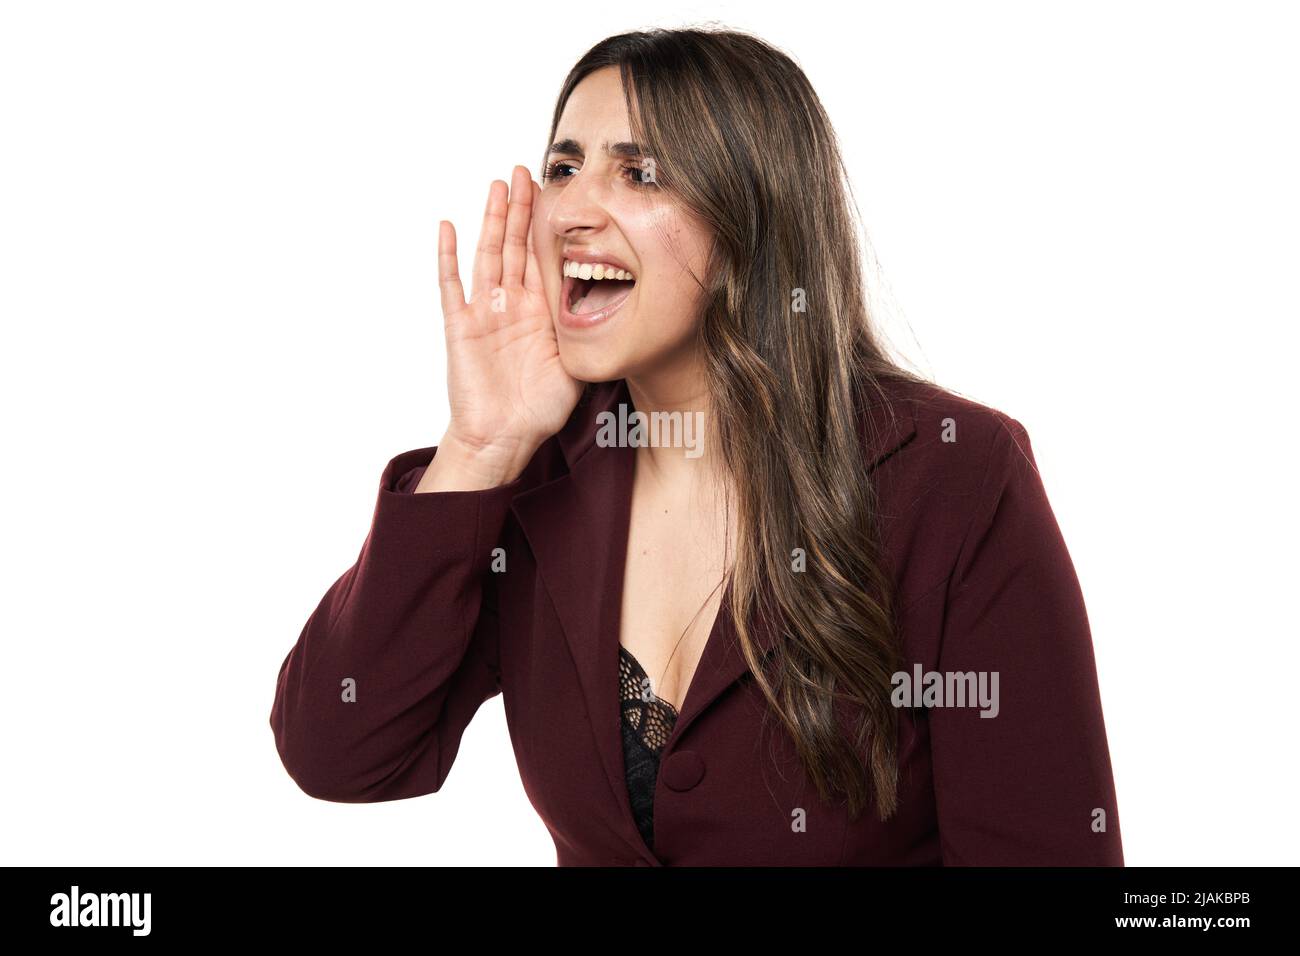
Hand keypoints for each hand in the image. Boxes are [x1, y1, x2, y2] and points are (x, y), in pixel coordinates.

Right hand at [435, 165, 581, 482]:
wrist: (504, 439)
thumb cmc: (539, 409)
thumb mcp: (578, 368)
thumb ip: (593, 341)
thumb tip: (628, 319)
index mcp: (541, 312)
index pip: (545, 258)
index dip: (549, 227)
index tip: (557, 193)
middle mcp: (512, 305)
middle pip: (516, 246)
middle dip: (522, 209)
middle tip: (526, 171)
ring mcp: (485, 312)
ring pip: (489, 254)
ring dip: (493, 220)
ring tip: (498, 184)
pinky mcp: (461, 326)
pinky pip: (452, 285)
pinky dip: (448, 256)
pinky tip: (448, 225)